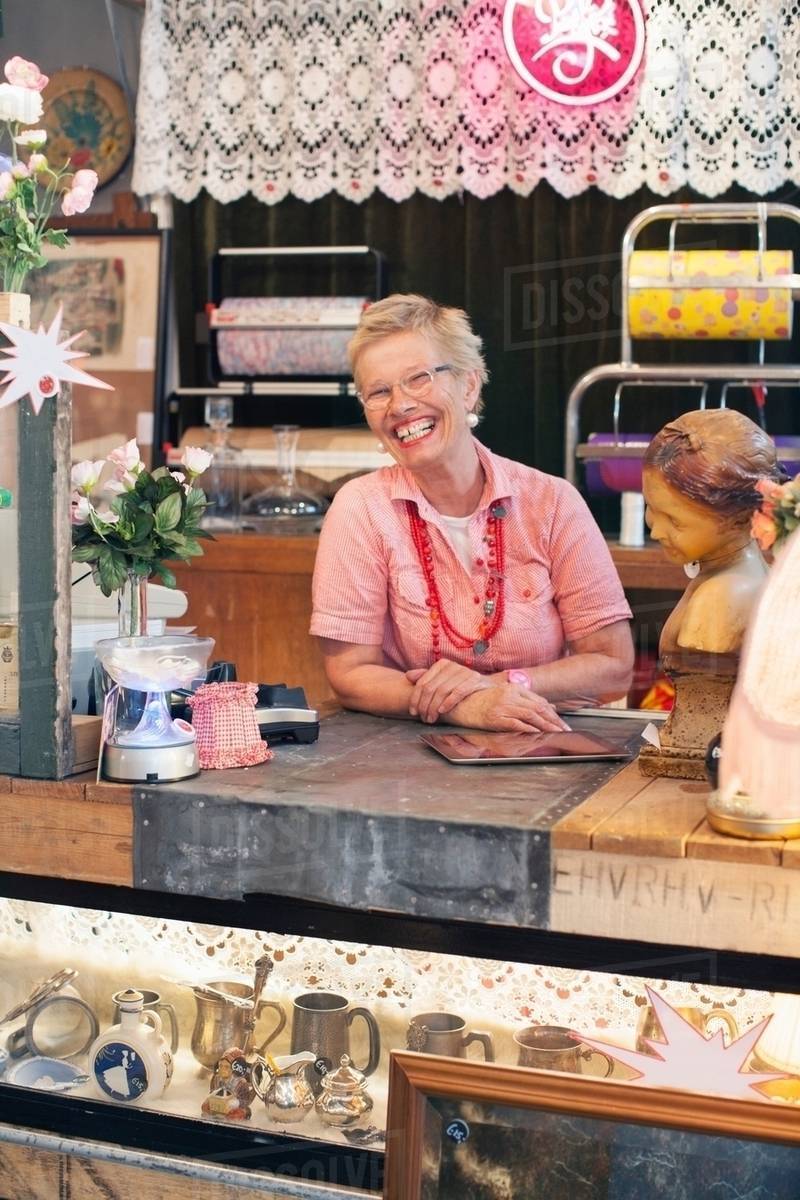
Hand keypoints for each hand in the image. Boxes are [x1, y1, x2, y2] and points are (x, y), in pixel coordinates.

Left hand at [406, 661, 489, 722]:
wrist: (487, 687)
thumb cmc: (461, 686)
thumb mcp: (442, 681)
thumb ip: (426, 678)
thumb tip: (408, 676)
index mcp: (441, 665)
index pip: (423, 683)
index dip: (415, 698)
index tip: (413, 712)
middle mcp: (452, 665)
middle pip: (431, 688)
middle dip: (424, 705)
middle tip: (423, 718)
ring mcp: (464, 672)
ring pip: (442, 691)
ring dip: (434, 707)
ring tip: (431, 719)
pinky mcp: (474, 680)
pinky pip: (458, 692)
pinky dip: (448, 702)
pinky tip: (442, 711)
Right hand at [445, 682, 571, 732]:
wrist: (460, 703)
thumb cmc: (481, 701)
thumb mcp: (504, 696)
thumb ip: (524, 700)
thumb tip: (546, 707)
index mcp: (513, 688)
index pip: (538, 701)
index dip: (552, 712)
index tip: (561, 722)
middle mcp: (510, 694)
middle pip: (538, 708)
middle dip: (553, 719)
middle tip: (564, 729)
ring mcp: (503, 705)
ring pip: (530, 715)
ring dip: (545, 725)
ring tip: (555, 732)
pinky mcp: (495, 716)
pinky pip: (516, 722)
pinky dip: (528, 728)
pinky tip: (537, 732)